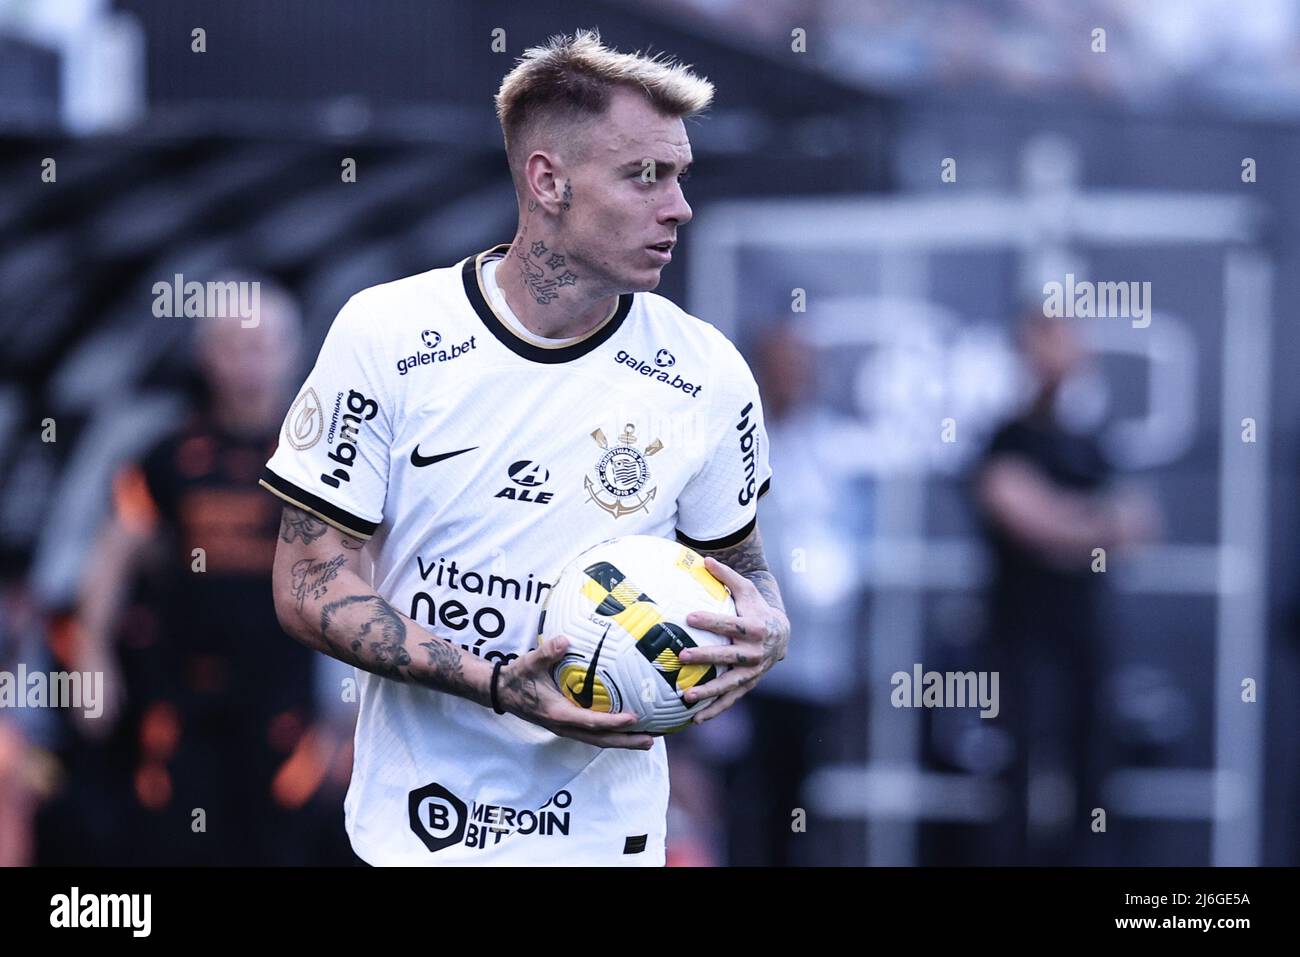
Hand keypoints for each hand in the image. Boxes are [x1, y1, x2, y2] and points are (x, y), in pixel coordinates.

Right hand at [497, 636, 653, 749]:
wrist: (501, 691)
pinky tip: (625, 728)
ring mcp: (565, 728)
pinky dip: (610, 733)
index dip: (613, 722)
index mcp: (558, 714)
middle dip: (625, 741)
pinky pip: (592, 733)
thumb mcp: (530, 663)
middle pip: (600, 740)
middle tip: (650, 740)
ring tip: (646, 739)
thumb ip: (547, 653)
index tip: (634, 718)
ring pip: (597, 740)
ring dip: (621, 741)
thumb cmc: (518, 677)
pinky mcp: (566, 724)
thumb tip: (565, 640)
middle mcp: (564, 726)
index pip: (591, 722)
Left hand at [676, 556, 789, 723]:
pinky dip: (714, 709)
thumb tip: (704, 559)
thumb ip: (726, 577)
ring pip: (729, 684)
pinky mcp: (748, 686)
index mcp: (754, 627)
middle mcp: (754, 652)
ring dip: (708, 691)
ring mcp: (752, 673)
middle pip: (728, 656)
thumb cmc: (756, 608)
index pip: (730, 624)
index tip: (689, 616)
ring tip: (685, 696)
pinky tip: (694, 718)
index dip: (711, 620)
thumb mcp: (746, 590)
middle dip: (706, 657)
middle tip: (682, 656)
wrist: (780, 635)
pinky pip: (730, 699)